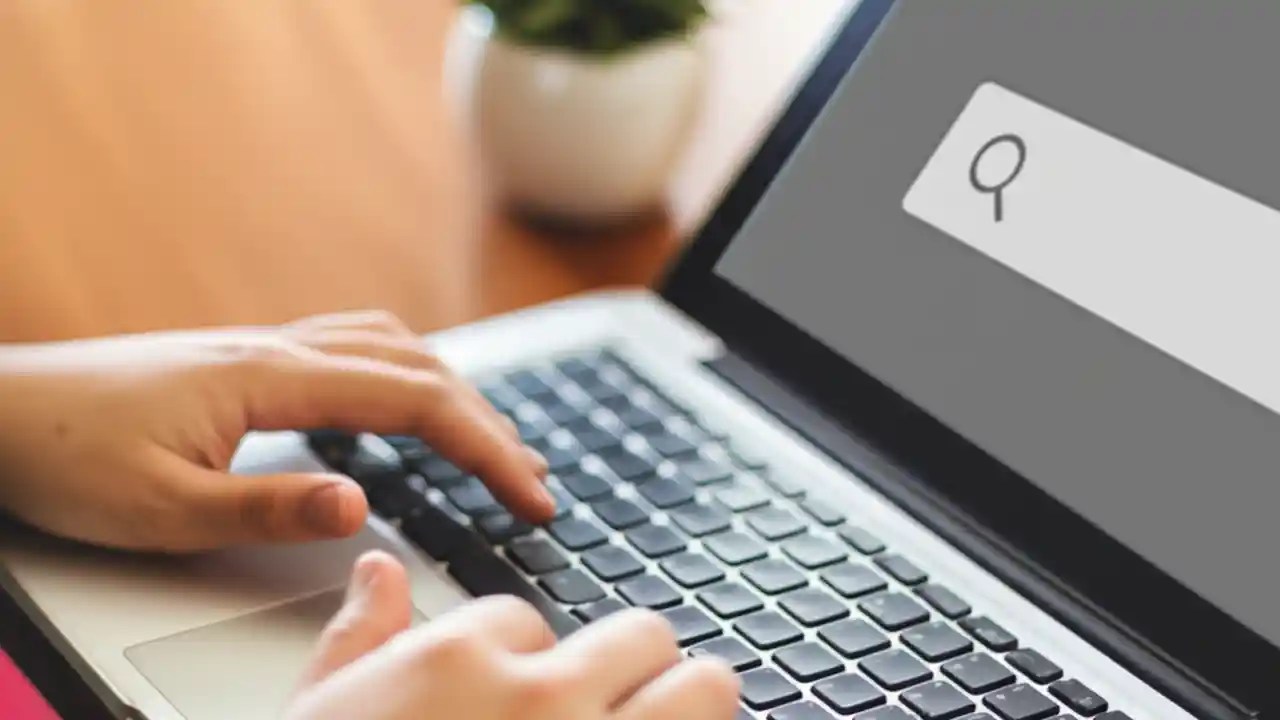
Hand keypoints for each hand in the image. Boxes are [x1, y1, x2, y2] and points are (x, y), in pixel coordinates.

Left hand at [0, 311, 552, 551]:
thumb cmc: (62, 454)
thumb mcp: (159, 509)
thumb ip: (267, 507)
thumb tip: (363, 507)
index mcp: (272, 378)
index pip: (414, 403)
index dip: (486, 448)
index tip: (531, 494)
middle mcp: (280, 350)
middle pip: (420, 369)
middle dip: (489, 424)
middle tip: (532, 482)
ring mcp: (266, 349)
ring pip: (393, 350)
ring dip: (454, 393)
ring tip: (490, 443)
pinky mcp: (250, 363)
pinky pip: (355, 351)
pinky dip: (406, 376)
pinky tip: (403, 406)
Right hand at [286, 552, 739, 719]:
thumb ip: (359, 640)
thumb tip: (380, 572)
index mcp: (460, 662)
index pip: (526, 620)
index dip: (516, 666)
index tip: (500, 709)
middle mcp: (546, 701)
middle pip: (642, 635)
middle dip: (624, 670)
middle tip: (601, 716)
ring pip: (708, 687)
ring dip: (687, 708)